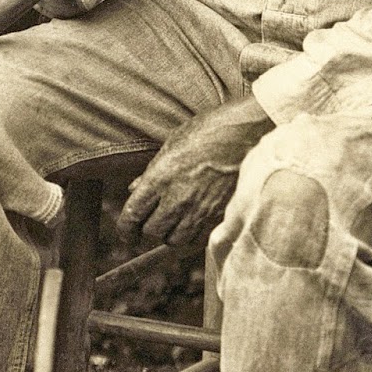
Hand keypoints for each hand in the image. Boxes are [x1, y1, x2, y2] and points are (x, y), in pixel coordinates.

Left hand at [117, 98, 273, 249]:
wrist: (246, 133)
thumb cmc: (208, 131)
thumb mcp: (172, 144)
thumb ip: (151, 172)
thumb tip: (135, 188)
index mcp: (159, 178)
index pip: (132, 215)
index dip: (125, 229)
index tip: (127, 233)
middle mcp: (177, 198)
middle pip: (152, 232)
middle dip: (147, 230)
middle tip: (151, 223)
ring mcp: (199, 209)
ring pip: (174, 240)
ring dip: (169, 235)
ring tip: (172, 224)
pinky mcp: (218, 215)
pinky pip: (197, 239)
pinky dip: (190, 237)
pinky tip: (191, 224)